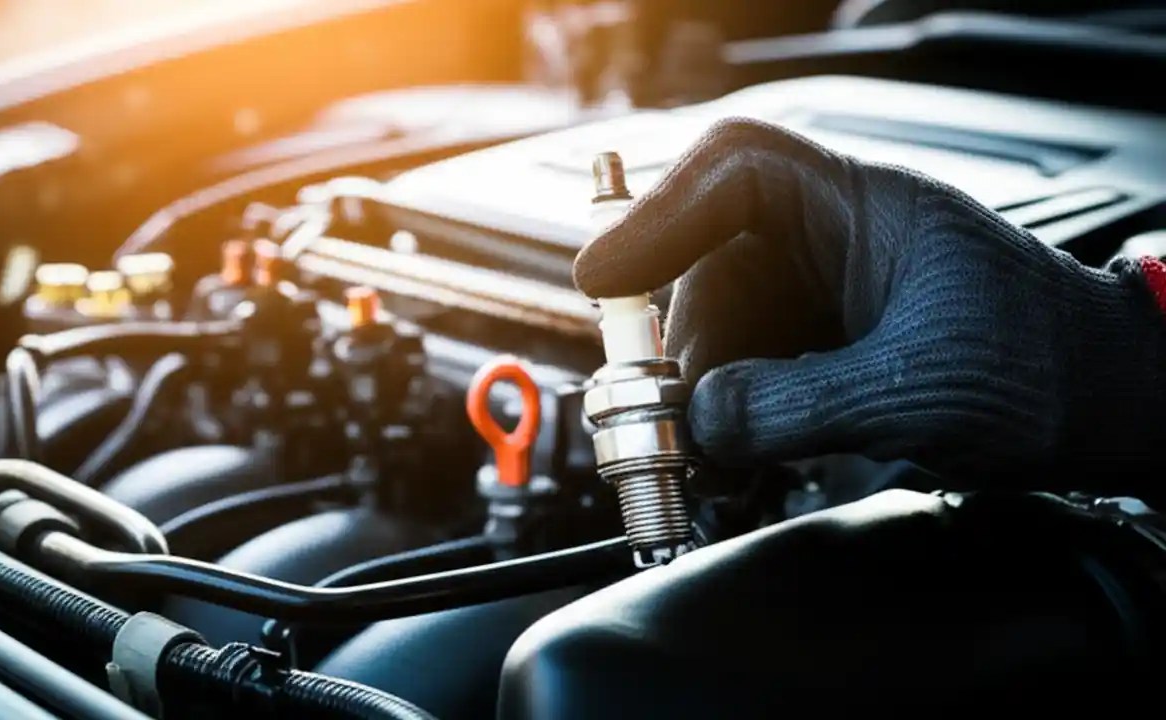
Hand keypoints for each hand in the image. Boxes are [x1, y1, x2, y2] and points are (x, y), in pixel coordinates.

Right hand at [574, 120, 1165, 479]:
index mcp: (864, 208)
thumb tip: (700, 418)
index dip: (658, 214)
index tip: (607, 276)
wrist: (1113, 410)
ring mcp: (831, 291)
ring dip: (706, 389)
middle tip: (670, 417)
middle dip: (685, 344)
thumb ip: (791, 404)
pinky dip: (735, 409)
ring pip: (725, 322)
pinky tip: (742, 450)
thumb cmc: (1052, 371)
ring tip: (715, 452)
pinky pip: (753, 361)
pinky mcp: (830, 342)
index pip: (736, 170)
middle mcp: (836, 239)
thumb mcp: (914, 392)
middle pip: (711, 263)